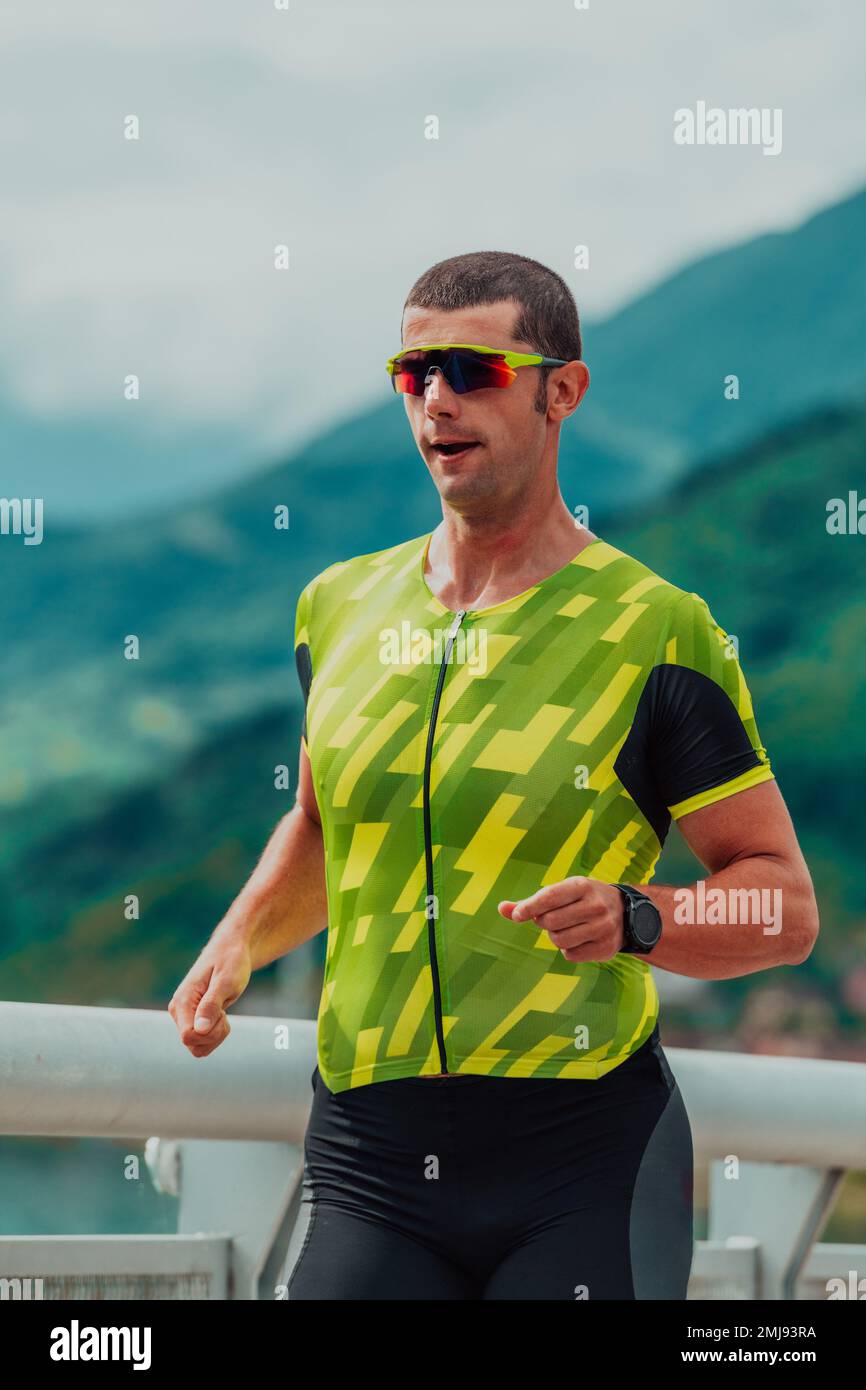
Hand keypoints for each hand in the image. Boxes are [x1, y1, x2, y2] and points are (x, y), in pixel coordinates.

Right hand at [168, 930, 251, 1057]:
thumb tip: (199, 1030)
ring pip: (197, 1048)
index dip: (210, 1032)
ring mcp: (183, 1017)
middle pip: (193, 1045)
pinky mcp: (191, 1020)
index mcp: (182, 1001)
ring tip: (222, 1011)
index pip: (188, 1036)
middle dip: (215, 1035)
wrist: (231, 950)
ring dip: (216, 1036)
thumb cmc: (230, 962)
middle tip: (224, 1010)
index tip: (222, 1012)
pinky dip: (216, 1035)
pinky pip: (202, 1043)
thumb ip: (211, 1005)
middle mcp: (177, 1011)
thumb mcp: (226, 981)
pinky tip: (220, 1015)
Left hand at [498, 876, 624, 962]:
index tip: (517, 915)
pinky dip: (568, 950)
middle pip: (550, 921)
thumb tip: (502, 908)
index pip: (550, 896)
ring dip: (556, 937)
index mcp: (582, 886)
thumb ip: (531, 902)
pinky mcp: (605, 948)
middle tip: (553, 919)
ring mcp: (603, 927)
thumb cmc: (583, 900)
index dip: (530, 906)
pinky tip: (579, 940)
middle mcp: (595, 905)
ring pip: (559, 940)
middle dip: (544, 922)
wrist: (626, 913)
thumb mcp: (563, 893)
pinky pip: (571, 955)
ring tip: (567, 929)